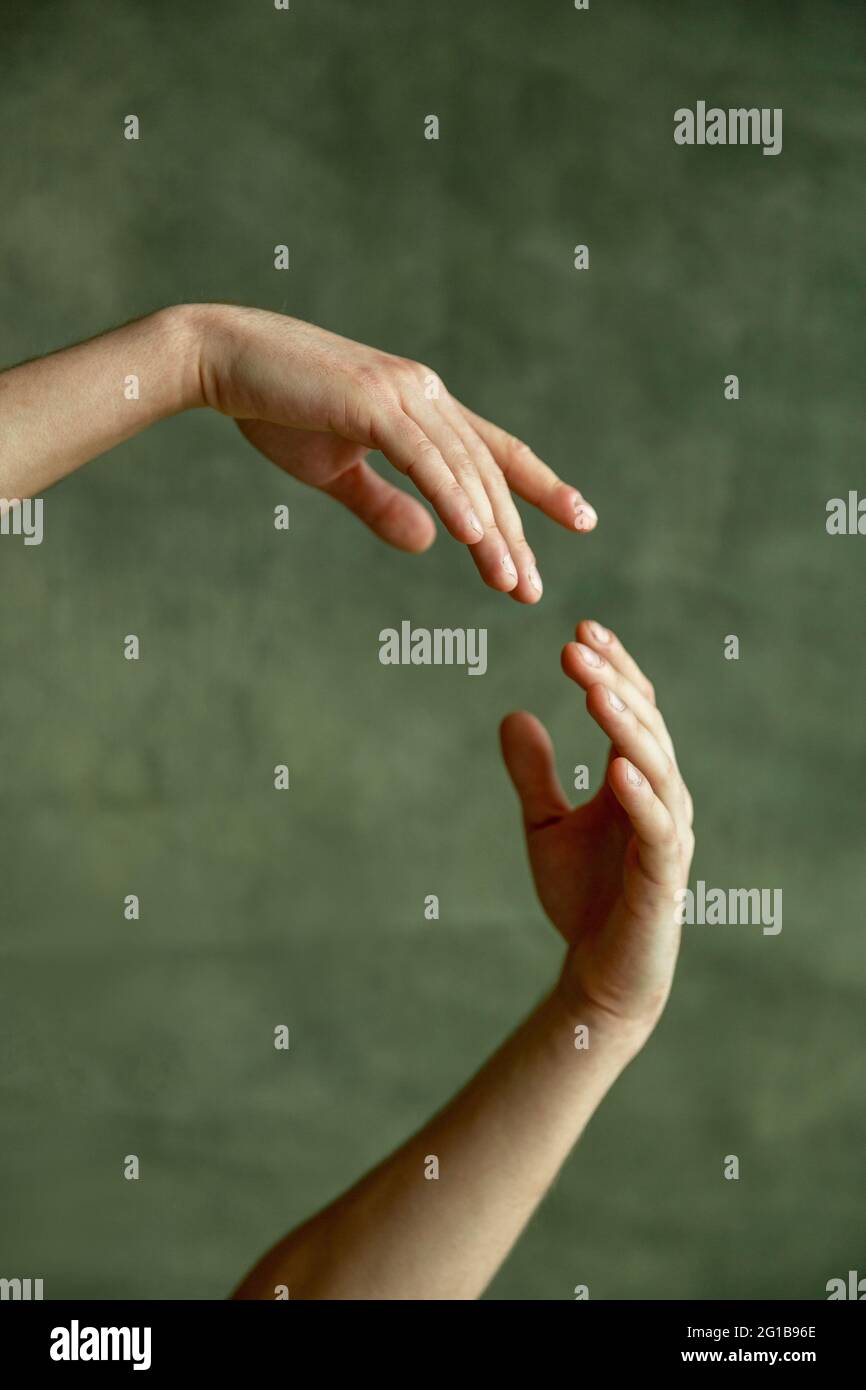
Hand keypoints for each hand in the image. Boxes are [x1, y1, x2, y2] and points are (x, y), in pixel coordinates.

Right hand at [195, 304, 596, 602]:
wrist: (221, 359)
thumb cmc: (275, 409)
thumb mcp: (336, 471)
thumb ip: (383, 505)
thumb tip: (428, 543)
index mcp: (424, 407)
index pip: (496, 452)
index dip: (541, 486)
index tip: (581, 520)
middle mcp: (426, 394)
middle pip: (487, 473)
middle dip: (515, 535)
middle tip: (533, 590)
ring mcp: (402, 393)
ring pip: (463, 471)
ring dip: (490, 532)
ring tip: (510, 583)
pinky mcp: (371, 401)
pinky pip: (423, 458)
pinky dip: (451, 498)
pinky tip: (473, 537)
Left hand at [501, 620, 693, 1040]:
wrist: (600, 975)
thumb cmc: (583, 898)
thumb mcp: (544, 825)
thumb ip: (534, 774)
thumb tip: (512, 713)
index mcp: (636, 779)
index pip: (632, 709)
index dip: (611, 668)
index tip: (579, 629)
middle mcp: (662, 798)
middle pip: (646, 726)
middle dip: (612, 683)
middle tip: (574, 647)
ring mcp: (668, 836)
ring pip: (658, 768)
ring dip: (627, 728)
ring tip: (595, 692)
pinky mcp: (664, 878)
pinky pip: (659, 829)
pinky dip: (642, 795)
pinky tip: (616, 768)